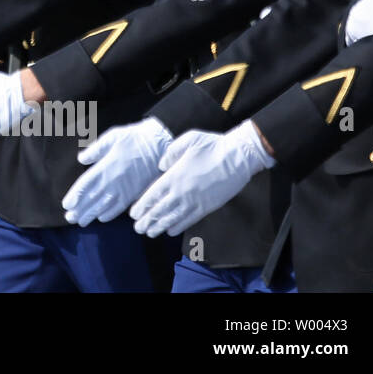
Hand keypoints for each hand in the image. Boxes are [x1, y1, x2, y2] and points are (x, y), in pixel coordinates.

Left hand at [60, 117, 173, 226]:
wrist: (160, 145)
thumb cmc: (135, 138)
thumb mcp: (113, 137)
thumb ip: (96, 149)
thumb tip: (81, 159)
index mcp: (105, 167)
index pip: (85, 185)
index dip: (75, 196)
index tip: (66, 205)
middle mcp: (113, 181)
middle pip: (92, 198)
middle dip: (80, 209)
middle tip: (69, 218)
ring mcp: (125, 189)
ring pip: (104, 205)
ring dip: (91, 214)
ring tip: (81, 221)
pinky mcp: (136, 193)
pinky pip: (120, 207)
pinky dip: (110, 213)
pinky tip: (102, 218)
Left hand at [130, 122, 274, 237]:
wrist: (238, 157)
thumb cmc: (212, 146)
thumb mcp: (187, 140)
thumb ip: (170, 153)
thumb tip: (161, 166)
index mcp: (174, 175)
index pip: (153, 194)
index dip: (142, 206)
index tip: (133, 214)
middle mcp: (182, 191)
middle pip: (160, 210)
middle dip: (147, 220)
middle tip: (137, 228)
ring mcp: (195, 201)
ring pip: (173, 218)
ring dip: (160, 226)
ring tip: (150, 233)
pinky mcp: (208, 206)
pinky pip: (190, 219)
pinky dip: (179, 226)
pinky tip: (171, 230)